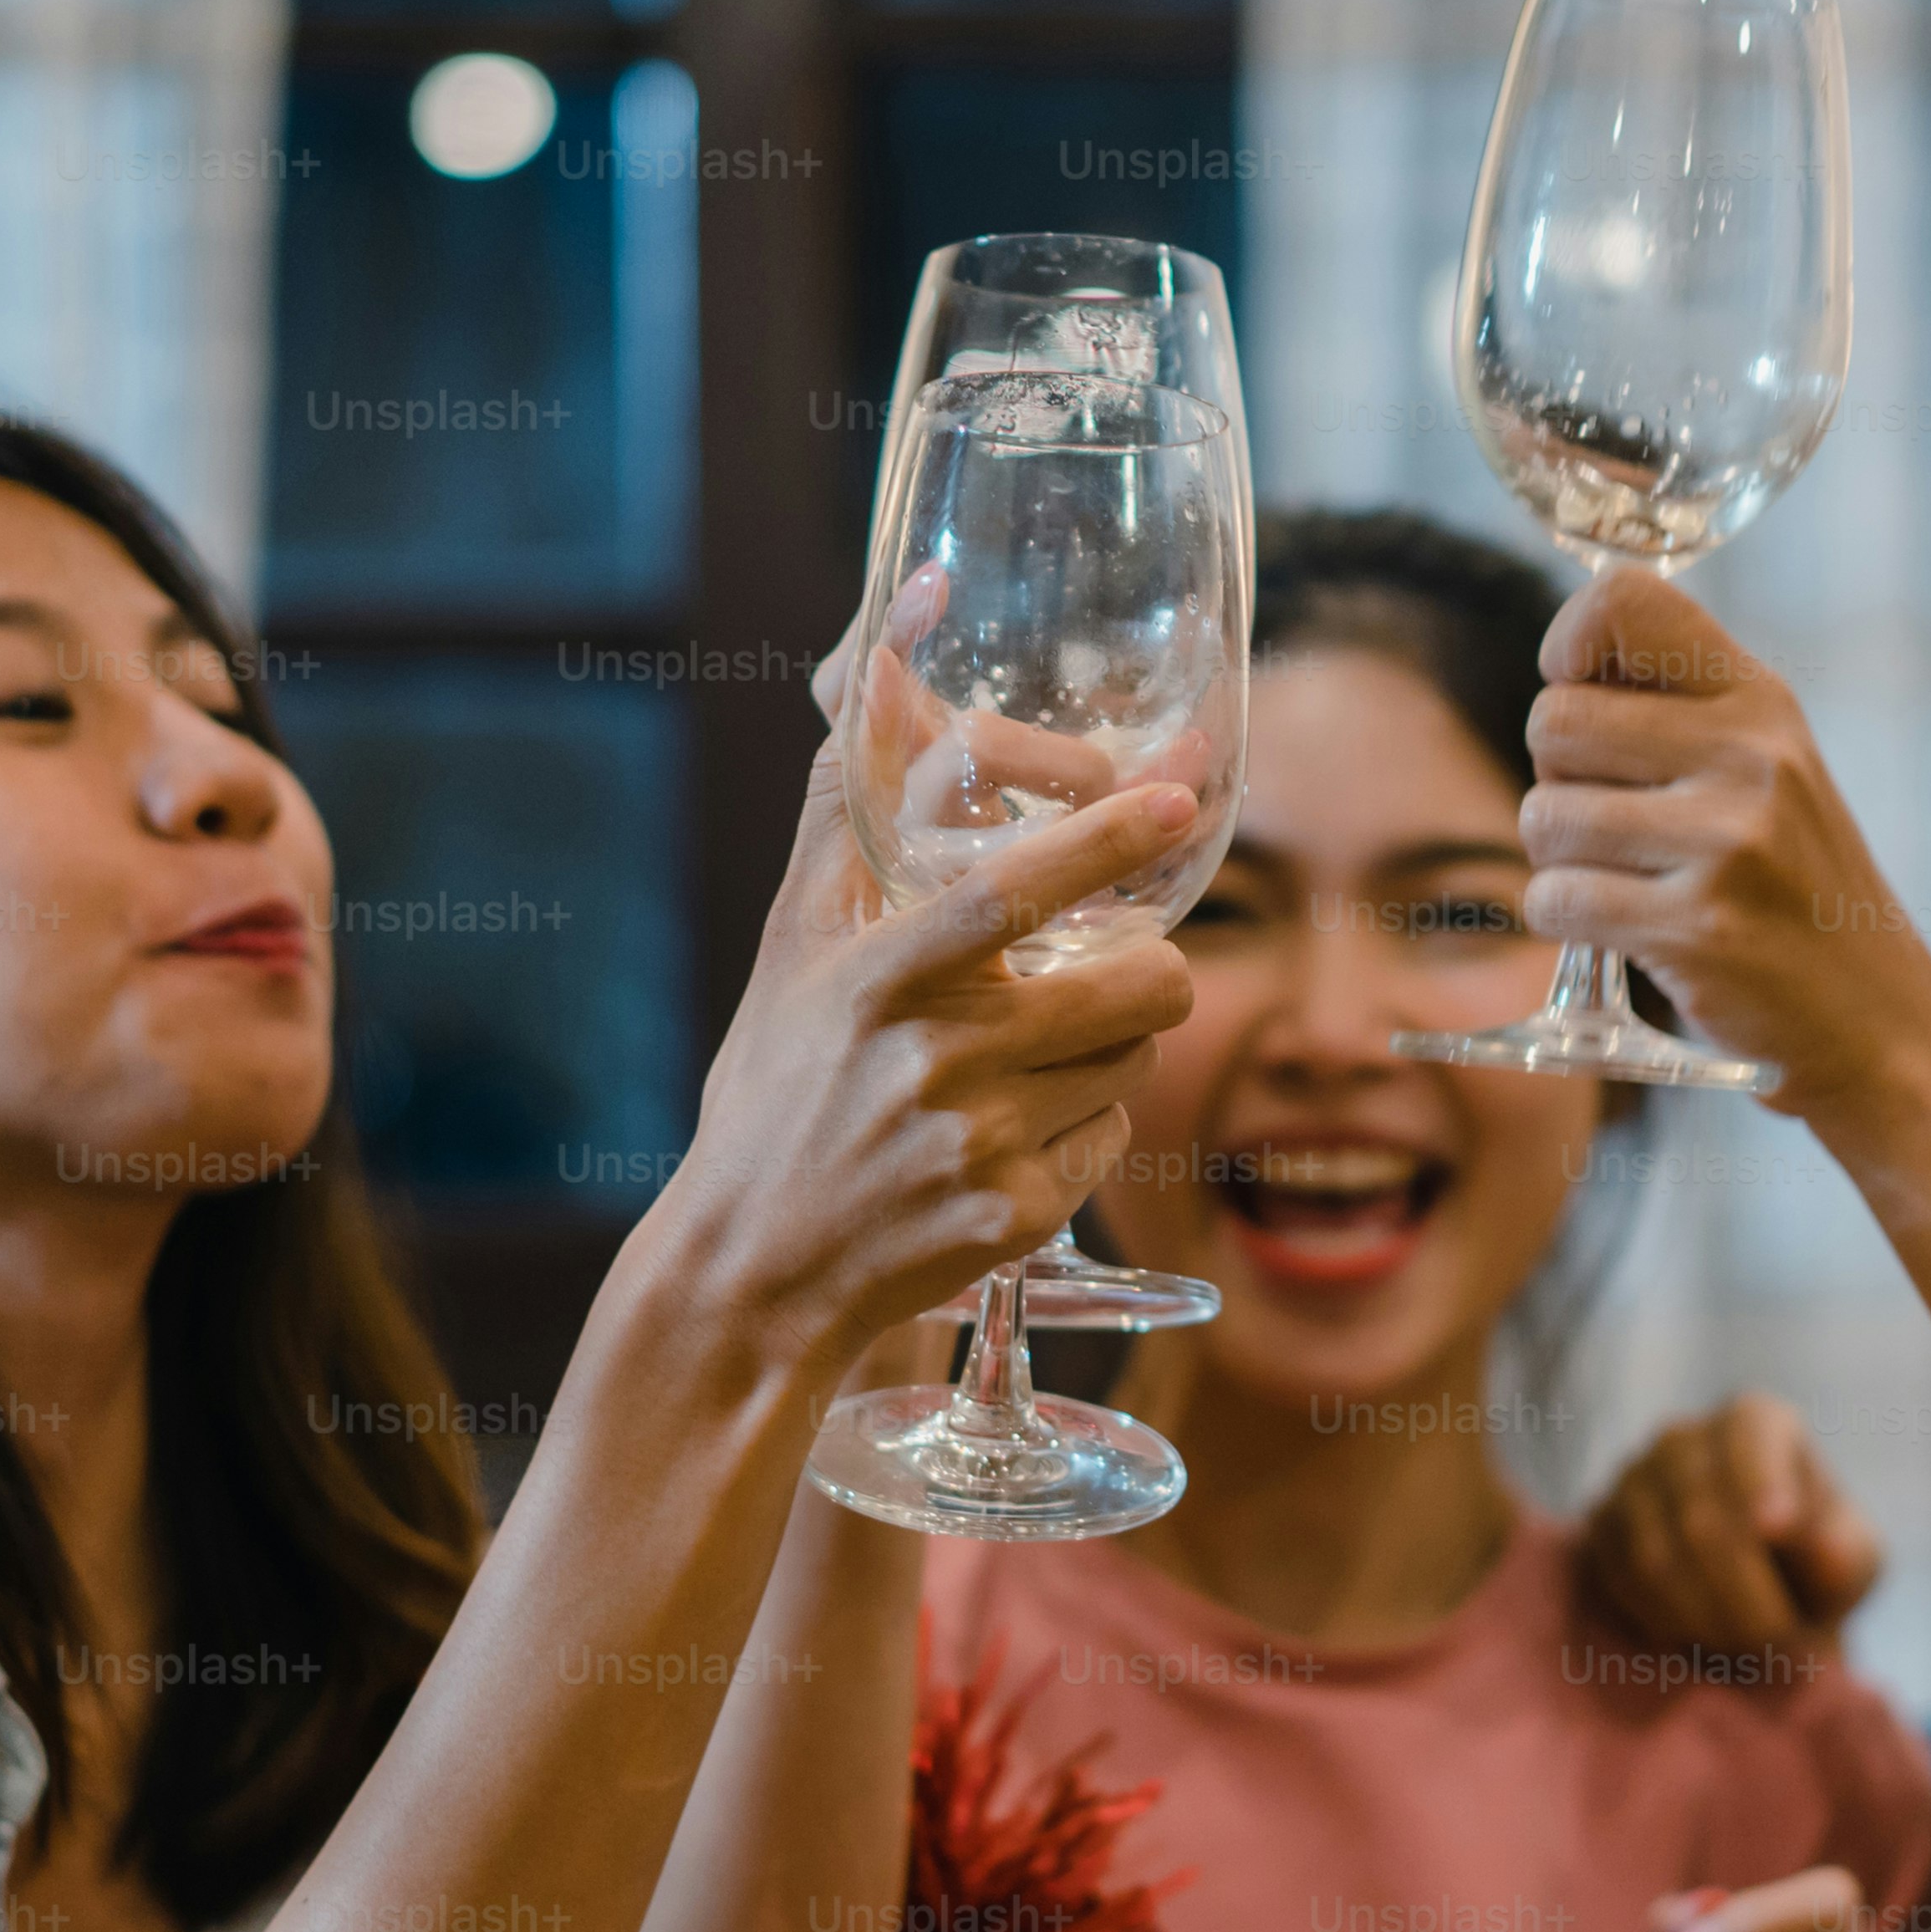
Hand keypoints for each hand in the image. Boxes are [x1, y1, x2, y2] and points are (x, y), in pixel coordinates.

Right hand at [651, 727, 1198, 1380]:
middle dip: (1154, 970)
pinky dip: (1083, 1130)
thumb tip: (877, 661)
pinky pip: (1111, 1140)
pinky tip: (1017, 1134)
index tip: (1175, 799)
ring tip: (1036, 1061)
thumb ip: (847, 807)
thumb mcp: (793, 946)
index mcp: (880, 978)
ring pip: (1132, 1062)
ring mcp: (983, 1145)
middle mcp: (937, 1060)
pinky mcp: (1017, 1217)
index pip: (1012, 892)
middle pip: (1138, 988)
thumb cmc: (777, 1089)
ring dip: (1109, 1052)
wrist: (755, 1270)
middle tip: (1124, 969)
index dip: (1105, 839)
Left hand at [1519, 568, 1930, 1122]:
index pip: (1624, 601)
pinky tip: (1627, 931)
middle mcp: (1751, 756)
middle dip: (1558, 779)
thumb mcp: (1766, 769)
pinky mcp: (1697, 927)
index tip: (1584, 695)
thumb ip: (1679, 708)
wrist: (1878, 1020)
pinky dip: (1567, 922)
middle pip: (1553, 721)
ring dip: (1561, 862)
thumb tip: (1558, 669)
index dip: (1569, 645)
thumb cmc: (1794, 890)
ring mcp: (1728, 842)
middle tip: (1616, 822)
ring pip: (1543, 817)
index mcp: (1760, 700)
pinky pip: (1555, 900)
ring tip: (1630, 882)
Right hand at [1583, 1394, 1874, 1656]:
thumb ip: (1844, 1553)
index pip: (1749, 1437)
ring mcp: (1633, 1478)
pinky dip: (1665, 1620)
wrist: (1764, 1592)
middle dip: (1743, 1593)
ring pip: (1655, 1556)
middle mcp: (1683, 1438)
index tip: (1777, 1527)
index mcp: (1755, 1421)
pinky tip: (1701, 1638)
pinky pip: (1622, 1579)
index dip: (1760, 1479)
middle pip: (1700, 1515)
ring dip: (1706, 1617)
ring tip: (1748, 1651)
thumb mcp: (1854, 1560)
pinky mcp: (1601, 1525)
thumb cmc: (1817, 1564)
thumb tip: (1822, 1550)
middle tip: (1781, 1644)